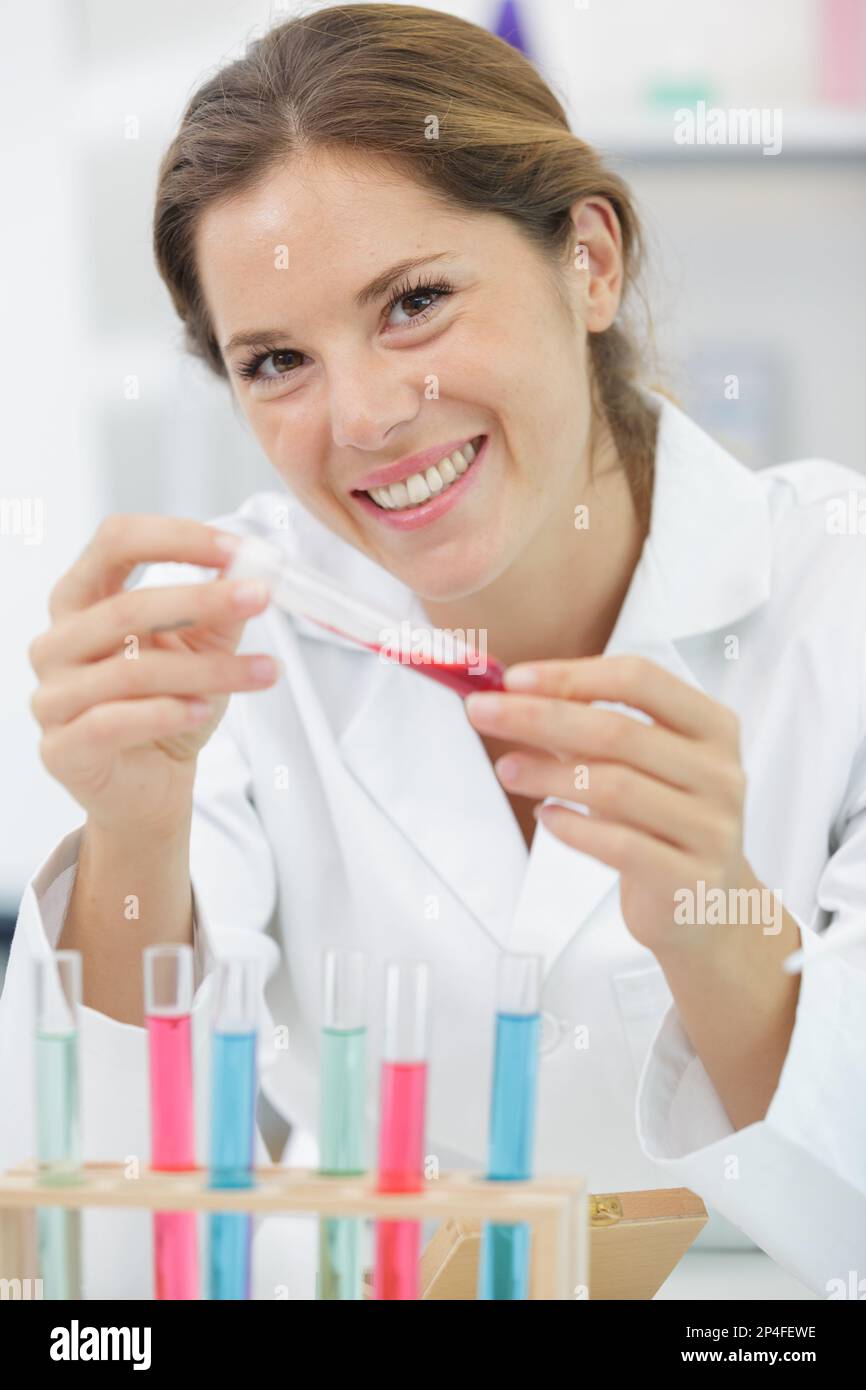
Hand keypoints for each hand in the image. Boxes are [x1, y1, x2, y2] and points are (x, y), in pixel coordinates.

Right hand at [29, 514, 279, 837]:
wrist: (150, 787)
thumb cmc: (169, 706)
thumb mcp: (203, 647)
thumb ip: (221, 607)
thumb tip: (253, 566)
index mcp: (81, 600)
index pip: (116, 543)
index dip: (175, 538)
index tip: (236, 549)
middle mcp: (56, 643)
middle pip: (125, 607)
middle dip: (202, 600)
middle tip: (261, 597)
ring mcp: (52, 698)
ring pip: (131, 671)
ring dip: (207, 671)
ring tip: (262, 671)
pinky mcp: (61, 750)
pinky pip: (110, 723)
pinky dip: (165, 713)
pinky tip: (202, 710)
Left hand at [465, 654, 750, 956]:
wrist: (705, 904)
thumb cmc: (659, 819)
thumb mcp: (632, 765)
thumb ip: (582, 728)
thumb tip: (510, 696)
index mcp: (712, 726)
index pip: (640, 679)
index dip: (572, 675)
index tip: (513, 679)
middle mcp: (721, 772)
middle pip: (618, 731)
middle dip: (540, 717)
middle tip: (483, 713)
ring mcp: (712, 827)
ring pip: (615, 786)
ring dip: (547, 773)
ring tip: (507, 769)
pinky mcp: (692, 878)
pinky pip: (620, 845)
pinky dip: (573, 827)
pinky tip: (545, 817)